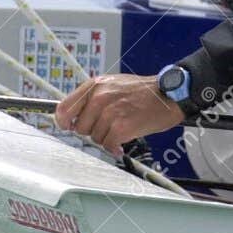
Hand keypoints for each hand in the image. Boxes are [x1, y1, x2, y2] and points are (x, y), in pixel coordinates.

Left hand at [54, 74, 184, 155]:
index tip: (68, 127)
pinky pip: (108, 145)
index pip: (64, 108)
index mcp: (94, 86)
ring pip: (94, 138)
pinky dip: (115, 147)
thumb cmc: (142, 91)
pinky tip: (122, 142)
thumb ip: (92, 97)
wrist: (168, 94)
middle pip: (79, 128)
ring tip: (120, 128)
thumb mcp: (112, 84)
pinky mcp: (121, 127)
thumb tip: (71, 117)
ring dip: (106, 138)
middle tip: (107, 126)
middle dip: (91, 131)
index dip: (63, 122)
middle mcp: (99, 98)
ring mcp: (110, 113)